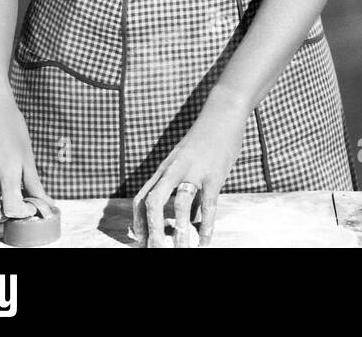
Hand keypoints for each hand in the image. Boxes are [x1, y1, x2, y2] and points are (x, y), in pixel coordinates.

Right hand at [0, 83, 49, 225]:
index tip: (30, 207)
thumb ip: (33, 183)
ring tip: (5, 191)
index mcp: (7, 172)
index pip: (12, 208)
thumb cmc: (12, 130)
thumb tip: (46, 202)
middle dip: (2, 218)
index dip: (22, 213)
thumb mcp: (27, 156)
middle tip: (14, 206)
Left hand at [131, 91, 249, 247]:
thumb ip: (183, 185)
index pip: (141, 197)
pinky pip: (208, 204)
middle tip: (153, 250)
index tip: (139, 240)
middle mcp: (174, 170)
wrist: (223, 111)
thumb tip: (187, 216)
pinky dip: (207, 225)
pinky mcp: (214, 174)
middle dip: (152, 230)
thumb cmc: (205, 136)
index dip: (137, 222)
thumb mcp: (185, 158)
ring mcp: (194, 172)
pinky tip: (205, 240)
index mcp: (164, 168)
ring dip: (180, 231)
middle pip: (153, 202)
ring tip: (181, 250)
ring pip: (180, 205)